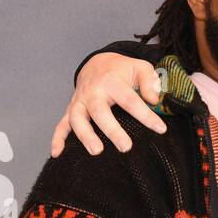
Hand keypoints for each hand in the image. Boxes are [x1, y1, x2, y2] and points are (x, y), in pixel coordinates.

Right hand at [50, 53, 166, 156]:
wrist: (97, 63)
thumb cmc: (122, 70)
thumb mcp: (140, 67)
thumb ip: (150, 81)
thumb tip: (153, 99)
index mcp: (112, 82)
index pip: (130, 100)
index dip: (146, 115)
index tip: (160, 129)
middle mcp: (93, 92)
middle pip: (100, 111)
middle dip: (112, 130)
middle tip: (126, 147)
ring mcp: (79, 101)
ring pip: (77, 118)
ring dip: (85, 135)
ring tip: (97, 151)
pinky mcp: (71, 109)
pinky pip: (61, 124)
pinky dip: (57, 139)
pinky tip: (57, 153)